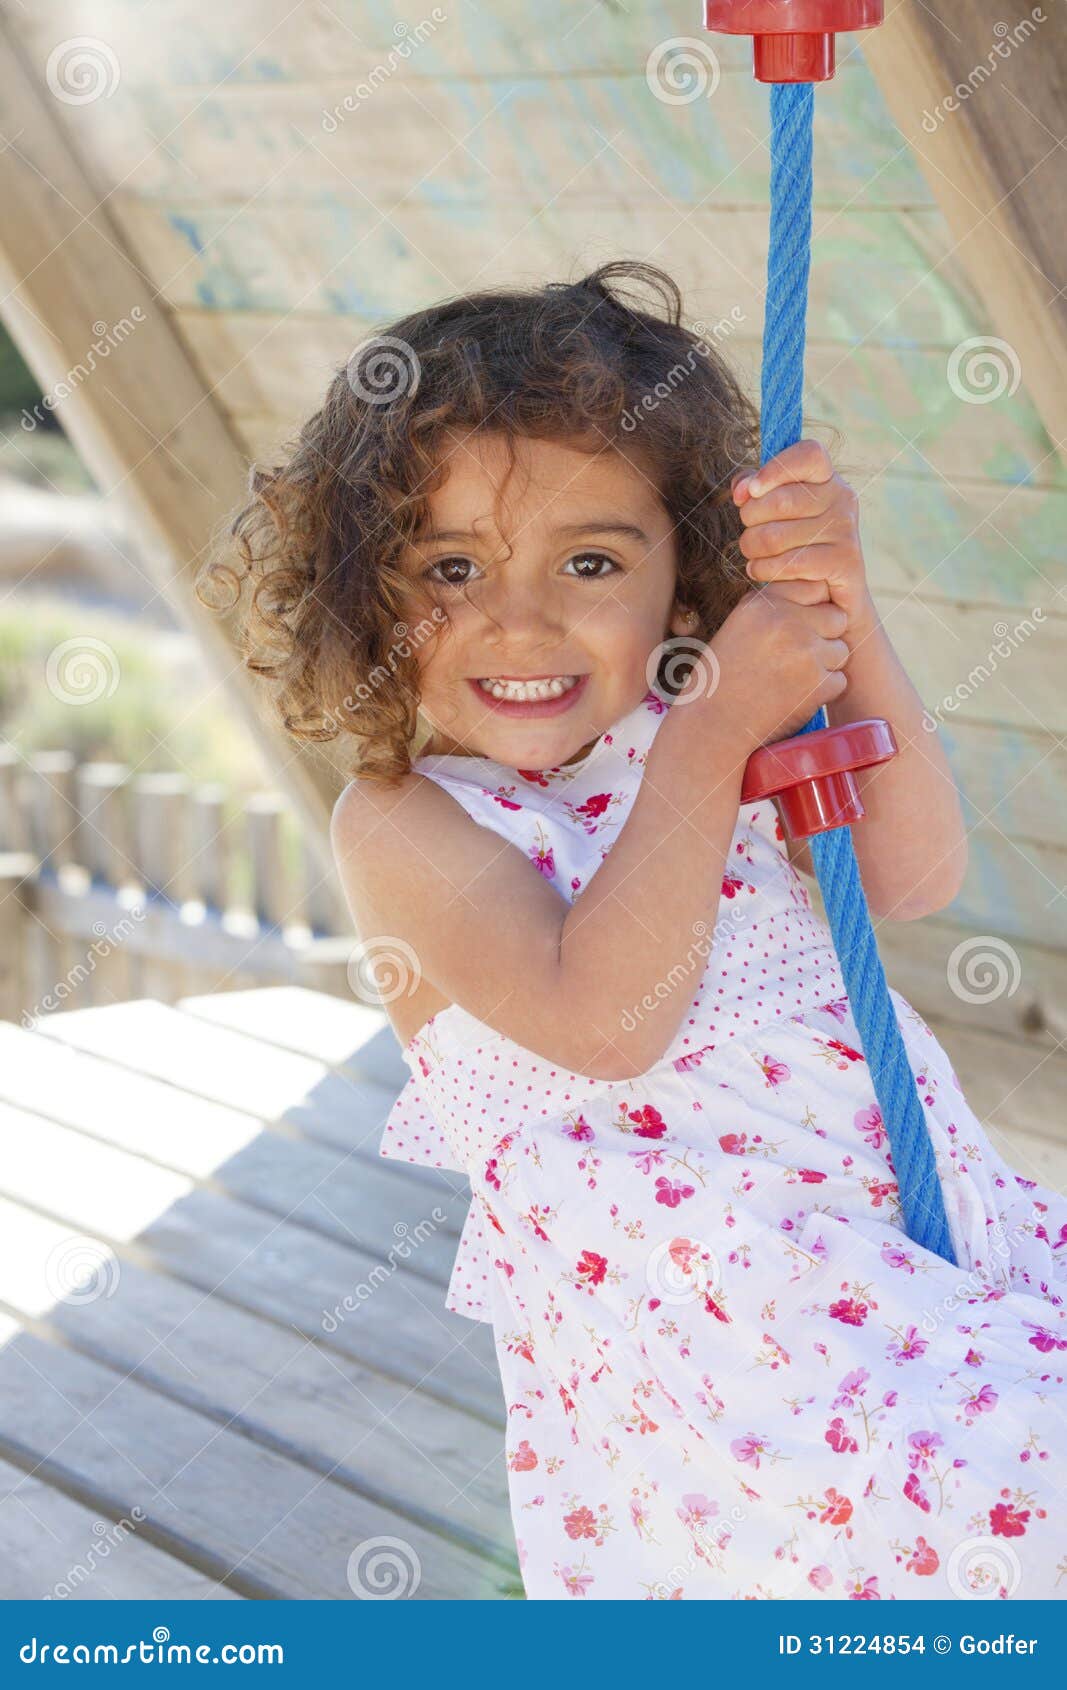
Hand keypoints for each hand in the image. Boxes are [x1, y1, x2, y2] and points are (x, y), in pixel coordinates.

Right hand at [705, 579, 850, 753]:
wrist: (710, 727)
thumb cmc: (719, 681)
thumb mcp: (737, 628)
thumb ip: (773, 607)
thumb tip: (814, 593)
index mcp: (762, 602)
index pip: (816, 587)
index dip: (812, 610)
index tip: (796, 630)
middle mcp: (786, 620)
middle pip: (836, 616)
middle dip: (825, 636)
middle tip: (798, 658)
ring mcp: (805, 651)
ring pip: (841, 650)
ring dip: (825, 666)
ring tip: (791, 681)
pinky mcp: (817, 683)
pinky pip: (839, 681)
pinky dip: (822, 693)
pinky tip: (792, 699)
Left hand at [732, 438, 875, 634]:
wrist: (829, 598)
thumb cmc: (794, 546)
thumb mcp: (775, 512)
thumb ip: (755, 488)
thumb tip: (743, 489)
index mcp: (826, 478)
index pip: (807, 454)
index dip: (774, 469)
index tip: (751, 490)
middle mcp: (841, 498)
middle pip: (778, 501)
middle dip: (749, 520)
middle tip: (748, 534)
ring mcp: (846, 529)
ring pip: (775, 536)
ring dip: (751, 548)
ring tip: (752, 554)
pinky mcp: (845, 561)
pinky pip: (788, 563)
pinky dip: (764, 569)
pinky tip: (759, 571)